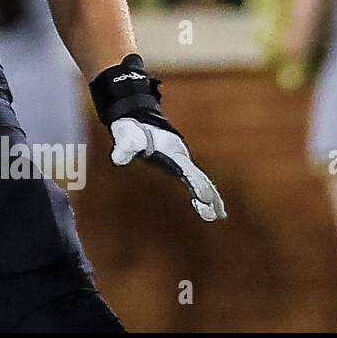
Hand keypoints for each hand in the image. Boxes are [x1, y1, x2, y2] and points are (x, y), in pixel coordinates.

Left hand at [108, 117, 226, 221]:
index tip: (205, 198)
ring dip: (210, 197)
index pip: (187, 170)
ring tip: (219, 215)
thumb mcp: (127, 136)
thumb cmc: (133, 131)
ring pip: (200, 181)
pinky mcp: (178, 168)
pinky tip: (207, 209)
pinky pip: (194, 182)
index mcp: (172, 152)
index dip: (196, 184)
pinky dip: (203, 194)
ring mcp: (181, 164)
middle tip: (215, 213)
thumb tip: (117, 159)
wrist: (139, 122)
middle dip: (207, 193)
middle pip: (198, 178)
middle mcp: (180, 159)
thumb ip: (125, 146)